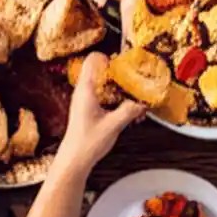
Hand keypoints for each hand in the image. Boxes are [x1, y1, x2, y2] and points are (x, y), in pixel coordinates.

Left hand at [57, 53, 144, 169]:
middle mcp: (83, 92)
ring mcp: (85, 100)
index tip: (123, 62)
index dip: (108, 56)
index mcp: (86, 90)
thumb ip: (129, 111)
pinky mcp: (88, 109)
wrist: (74, 160)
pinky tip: (129, 112)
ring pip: (104, 85)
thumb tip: (142, 102)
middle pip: (101, 71)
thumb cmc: (86, 143)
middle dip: (120, 74)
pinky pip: (104, 97)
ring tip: (135, 98)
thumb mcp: (113, 126)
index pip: (93, 60)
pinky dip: (116, 100)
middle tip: (135, 78)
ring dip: (120, 89)